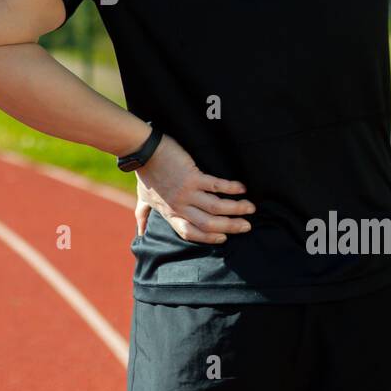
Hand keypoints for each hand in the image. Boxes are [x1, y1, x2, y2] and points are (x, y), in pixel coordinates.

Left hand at [133, 135, 253, 243]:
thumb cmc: (145, 174)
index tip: (224, 238)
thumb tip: (140, 234)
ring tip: (251, 208)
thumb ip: (144, 215)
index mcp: (170, 214)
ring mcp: (187, 193)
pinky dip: (231, 188)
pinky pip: (216, 186)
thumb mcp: (143, 198)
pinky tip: (243, 188)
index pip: (191, 233)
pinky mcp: (192, 177)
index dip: (209, 238)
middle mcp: (180, 206)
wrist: (143, 151)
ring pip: (216, 208)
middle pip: (209, 224)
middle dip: (231, 227)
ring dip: (237, 208)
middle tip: (246, 226)